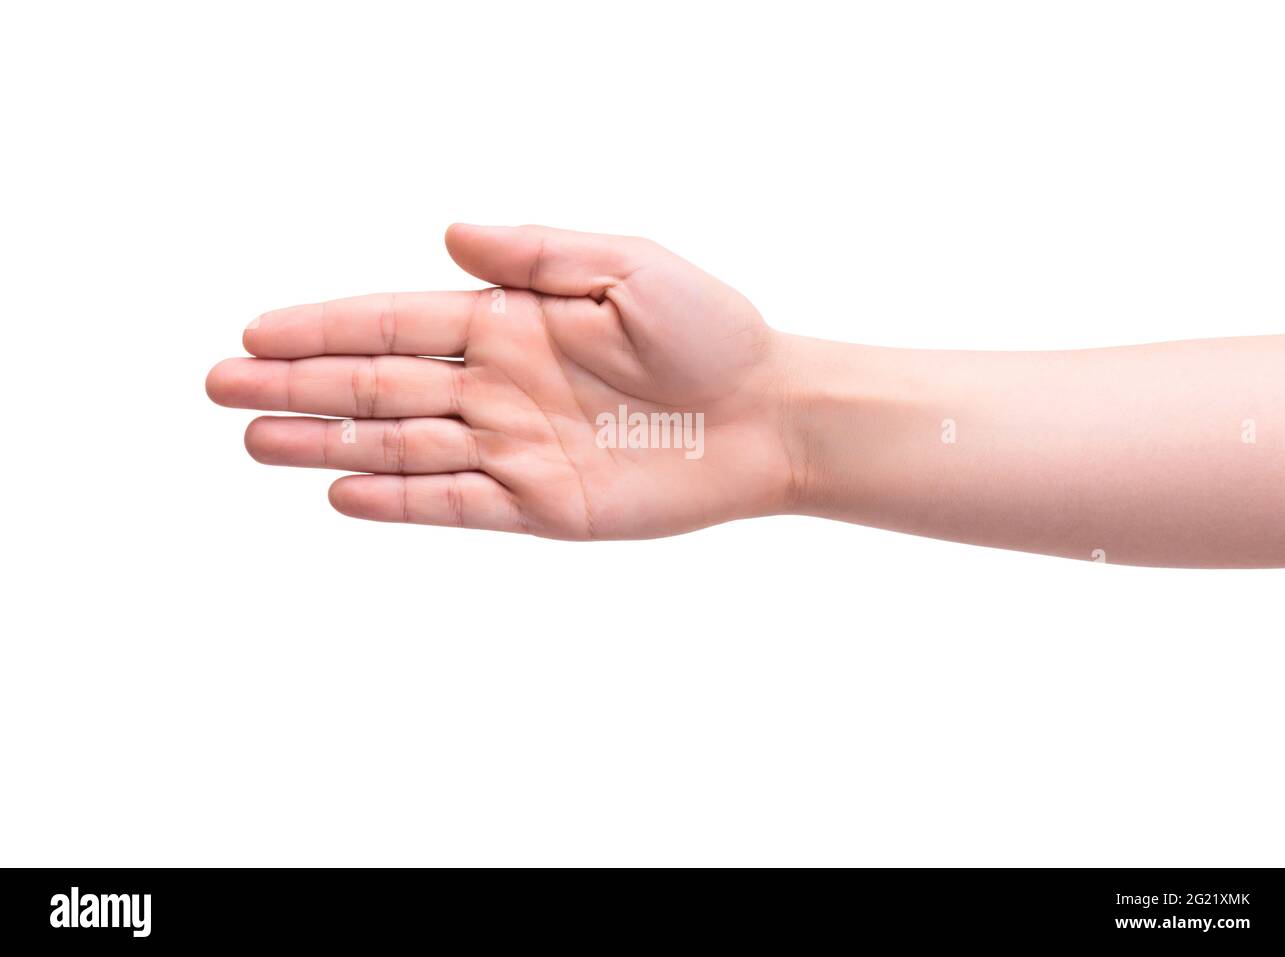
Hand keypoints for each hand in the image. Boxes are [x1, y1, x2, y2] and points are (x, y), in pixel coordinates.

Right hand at [206, 224, 799, 537]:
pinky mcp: (540, 504)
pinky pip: (454, 502)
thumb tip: (449, 235)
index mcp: (510, 322)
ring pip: (400, 446)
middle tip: (220, 386)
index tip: (257, 333)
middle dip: (299, 385)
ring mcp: (513, 447)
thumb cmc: (710, 331)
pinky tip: (342, 492)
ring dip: (326, 444)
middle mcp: (497, 385)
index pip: (396, 323)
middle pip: (378, 386)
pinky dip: (399, 500)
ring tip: (256, 439)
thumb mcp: (627, 266)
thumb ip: (535, 254)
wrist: (768, 415)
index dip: (325, 329)